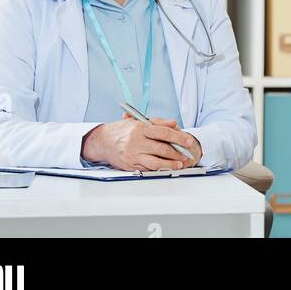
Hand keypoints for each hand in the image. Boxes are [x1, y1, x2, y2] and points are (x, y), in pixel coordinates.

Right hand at [82, 116, 202, 171]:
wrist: (102, 141)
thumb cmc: (121, 130)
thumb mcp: (138, 120)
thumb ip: (158, 122)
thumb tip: (174, 123)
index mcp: (140, 127)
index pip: (164, 132)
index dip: (178, 137)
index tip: (188, 141)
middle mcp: (137, 141)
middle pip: (162, 148)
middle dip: (177, 153)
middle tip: (187, 155)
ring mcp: (133, 155)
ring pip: (156, 162)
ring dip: (170, 164)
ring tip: (180, 164)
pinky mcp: (130, 166)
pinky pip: (148, 168)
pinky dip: (158, 169)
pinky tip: (166, 168)